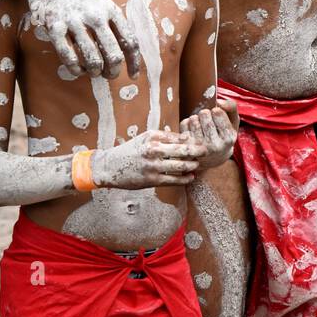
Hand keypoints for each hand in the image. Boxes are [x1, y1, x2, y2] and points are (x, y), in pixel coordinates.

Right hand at [26, 0, 140, 77]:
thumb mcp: (104, 2)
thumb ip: (115, 23)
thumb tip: (127, 51)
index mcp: (111, 10)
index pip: (130, 41)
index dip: (134, 62)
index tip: (134, 75)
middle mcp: (95, 16)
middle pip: (113, 53)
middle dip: (114, 70)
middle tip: (111, 75)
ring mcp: (74, 22)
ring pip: (92, 58)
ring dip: (96, 71)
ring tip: (95, 72)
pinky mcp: (54, 28)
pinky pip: (68, 56)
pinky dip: (76, 68)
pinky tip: (78, 70)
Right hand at [90, 130, 205, 188]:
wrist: (110, 167)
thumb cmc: (131, 150)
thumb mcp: (146, 137)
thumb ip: (165, 136)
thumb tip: (186, 136)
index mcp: (153, 138)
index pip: (178, 138)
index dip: (192, 140)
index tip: (202, 141)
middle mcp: (154, 151)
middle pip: (182, 151)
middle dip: (196, 151)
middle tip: (207, 151)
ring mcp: (153, 167)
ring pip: (179, 166)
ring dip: (192, 166)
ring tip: (198, 165)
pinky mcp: (151, 180)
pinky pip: (172, 180)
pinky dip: (183, 179)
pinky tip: (190, 177)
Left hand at [181, 104, 237, 168]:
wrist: (214, 158)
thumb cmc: (224, 135)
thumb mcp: (233, 122)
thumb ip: (231, 107)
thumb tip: (218, 101)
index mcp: (228, 138)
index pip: (217, 112)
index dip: (216, 111)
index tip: (218, 118)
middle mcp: (214, 145)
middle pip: (204, 113)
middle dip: (205, 114)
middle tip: (208, 122)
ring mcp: (199, 147)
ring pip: (193, 118)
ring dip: (196, 119)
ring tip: (201, 127)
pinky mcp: (187, 147)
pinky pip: (184, 124)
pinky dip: (187, 123)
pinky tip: (193, 131)